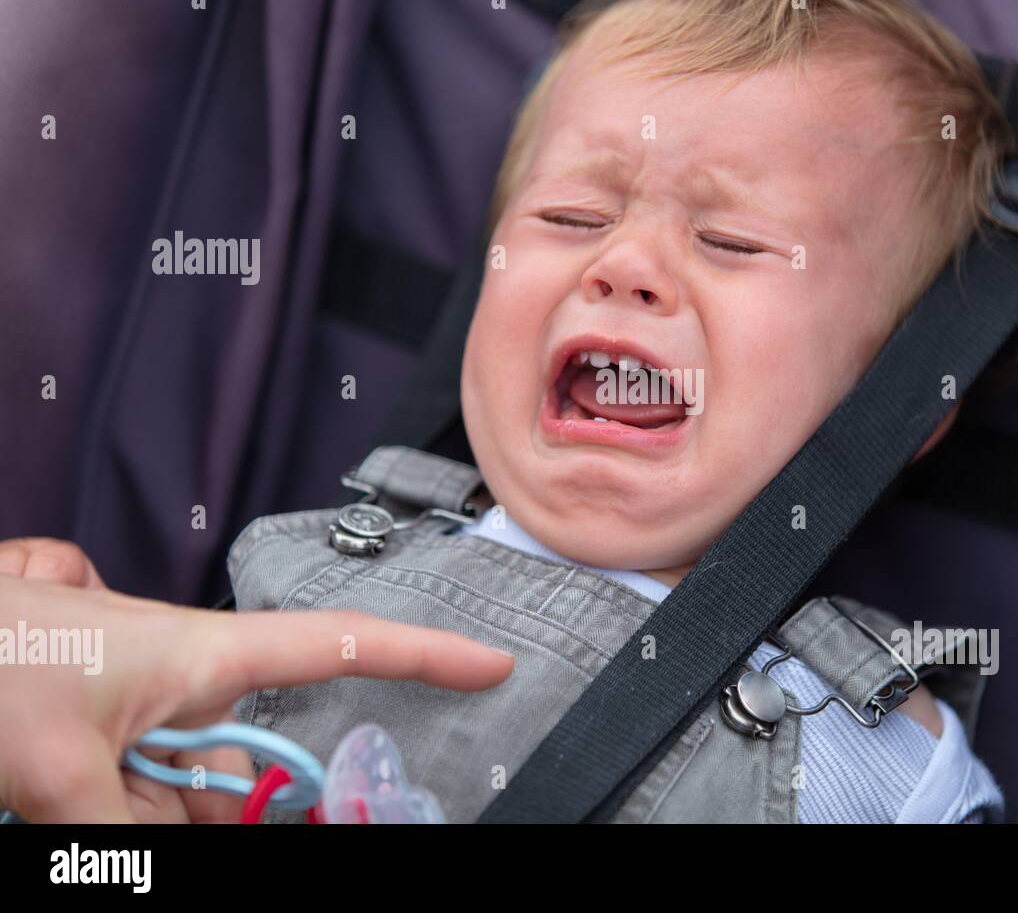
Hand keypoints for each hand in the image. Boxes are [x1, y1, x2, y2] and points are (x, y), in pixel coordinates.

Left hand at [0, 552, 514, 822]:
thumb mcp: (60, 769)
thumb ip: (129, 833)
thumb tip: (183, 839)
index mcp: (203, 652)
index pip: (343, 644)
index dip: (425, 654)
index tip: (491, 662)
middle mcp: (184, 669)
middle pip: (246, 755)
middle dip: (237, 805)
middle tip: (195, 811)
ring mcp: (140, 692)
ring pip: (179, 780)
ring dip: (144, 813)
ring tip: (72, 790)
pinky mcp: (101, 715)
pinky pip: (134, 782)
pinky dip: (119, 811)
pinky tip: (63, 799)